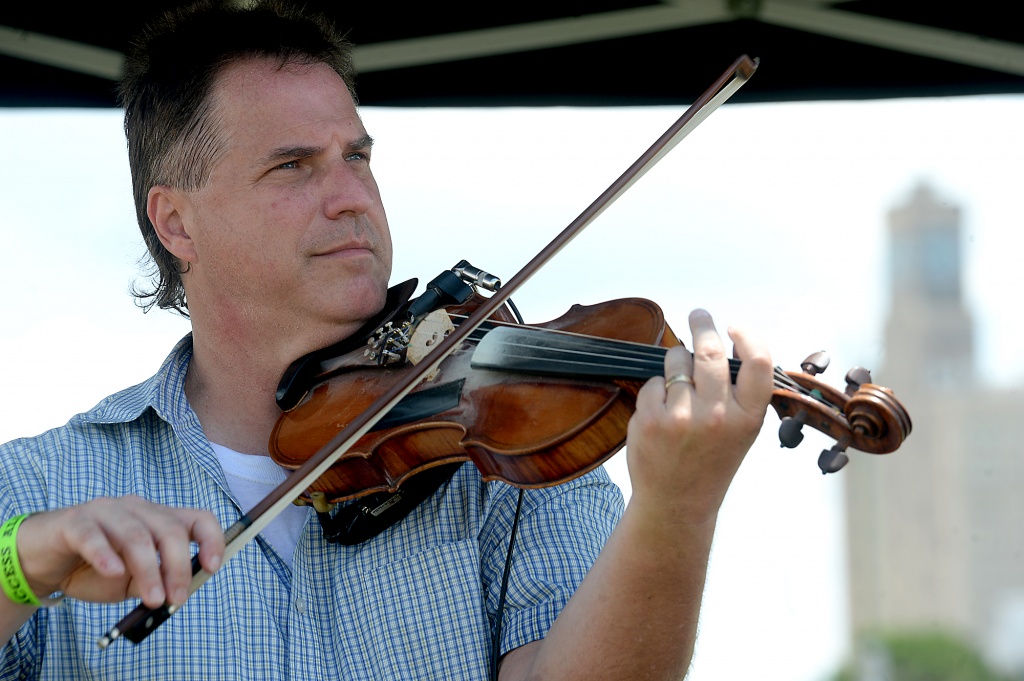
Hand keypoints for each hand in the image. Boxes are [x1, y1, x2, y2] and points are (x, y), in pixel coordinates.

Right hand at [15, 496, 223, 607]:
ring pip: (136, 536)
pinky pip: (93, 536)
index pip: (198, 519)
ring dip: (149, 571)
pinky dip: (106, 555)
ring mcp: (106, 511)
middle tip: (176, 600)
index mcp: (158, 518)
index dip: (211, 540)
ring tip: (153, 599)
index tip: (212, 567)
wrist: (43, 560)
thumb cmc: (95, 568)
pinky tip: (113, 573)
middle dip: (178, 568)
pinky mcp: (74, 522)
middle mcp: (137, 508)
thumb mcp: (134, 580)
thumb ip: (157, 582)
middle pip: (170, 530)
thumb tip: (180, 593)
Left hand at [625, 309, 772, 523]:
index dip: (748, 336)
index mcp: (748, 418)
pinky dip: (657, 390)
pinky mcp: (651, 419)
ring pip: (676, 360)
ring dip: (676, 362)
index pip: (758, 362)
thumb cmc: (711, 460)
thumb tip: (728, 343)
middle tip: (699, 315)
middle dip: (703, 324)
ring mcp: (682, 417)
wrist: (677, 502)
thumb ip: (740, 392)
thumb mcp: (742, 430)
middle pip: (710, 350)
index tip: (735, 326)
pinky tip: (662, 412)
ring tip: (680, 386)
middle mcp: (718, 416)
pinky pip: (653, 382)